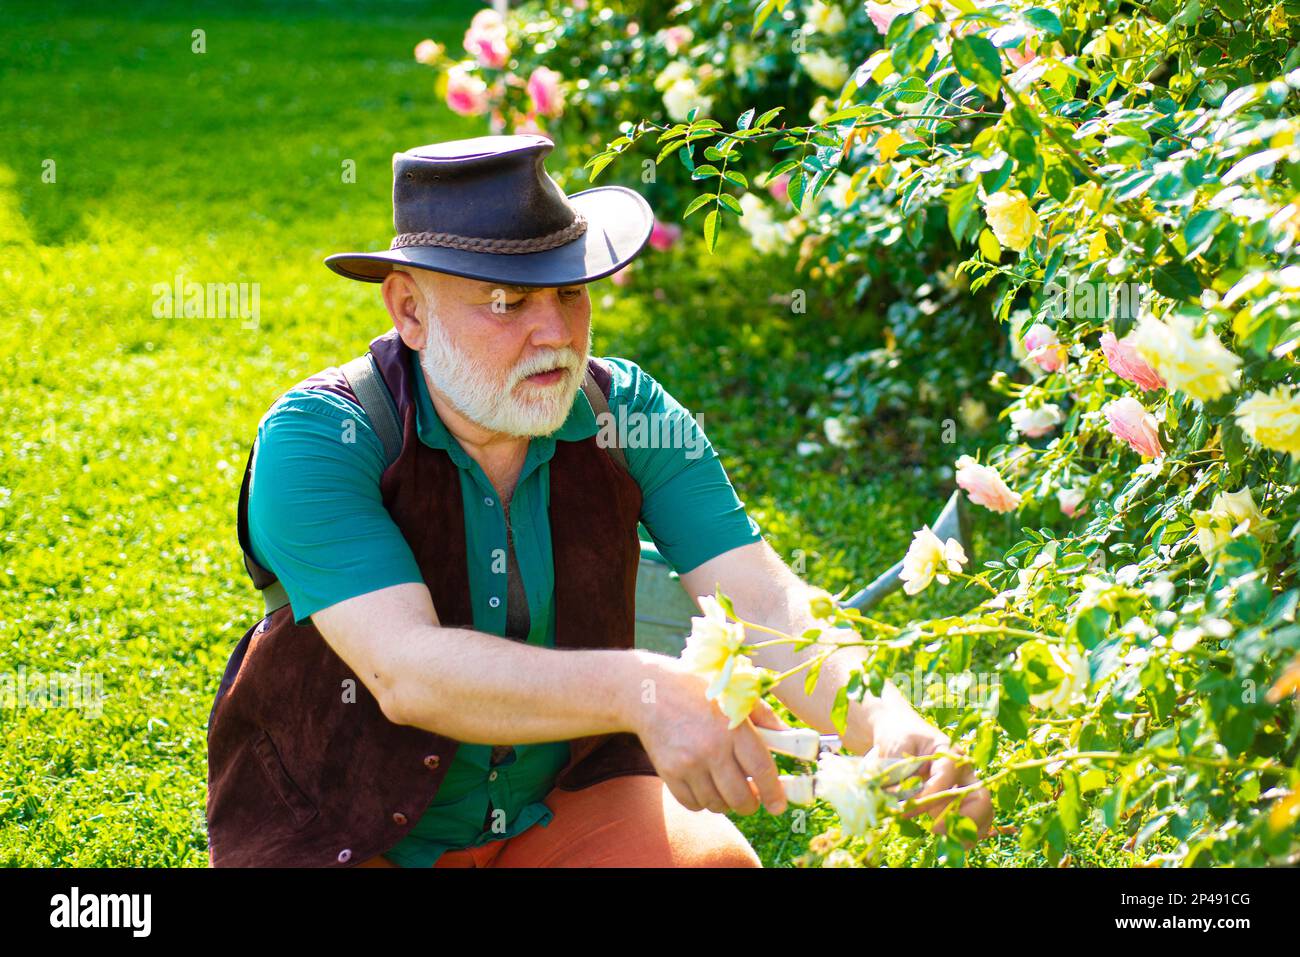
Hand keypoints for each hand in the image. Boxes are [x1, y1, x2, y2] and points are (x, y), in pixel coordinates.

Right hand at [627, 651, 789, 816]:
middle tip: (752, 797)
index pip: (762, 770)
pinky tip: (704, 784)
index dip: (774, 794)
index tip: (778, 806)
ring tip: (726, 786)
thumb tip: (789, 739)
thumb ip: (765, 718)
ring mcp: (688, 763)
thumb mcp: (736, 696)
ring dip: (726, 802)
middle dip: (751, 803)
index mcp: (733, 728)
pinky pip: (694, 805)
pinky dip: (703, 801)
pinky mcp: (668, 773)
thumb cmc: (699, 691)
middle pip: (741, 798)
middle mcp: (711, 748)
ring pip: (717, 804)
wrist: (650, 692)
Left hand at [863, 685, 992, 843]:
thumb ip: (898, 773)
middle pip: (979, 797)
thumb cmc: (899, 738)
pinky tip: (947, 841)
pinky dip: (965, 835)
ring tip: (944, 839)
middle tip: (935, 828)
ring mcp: (967, 787)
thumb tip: (901, 802)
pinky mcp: (963, 801)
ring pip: (983, 813)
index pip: (946, 777)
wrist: (904, 735)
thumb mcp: (894, 748)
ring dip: (966, 831)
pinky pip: (975, 822)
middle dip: (961, 818)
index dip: (928, 797)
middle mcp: (964, 771)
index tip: (907, 810)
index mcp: (949, 753)